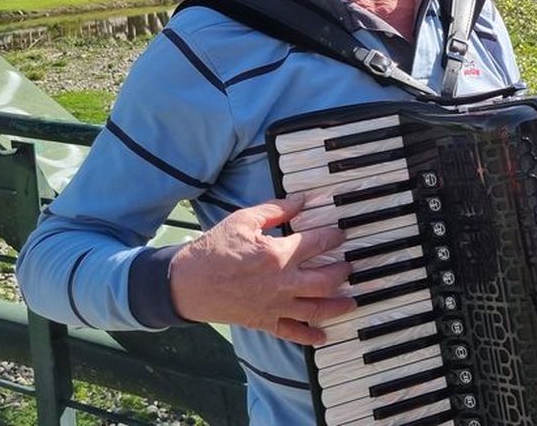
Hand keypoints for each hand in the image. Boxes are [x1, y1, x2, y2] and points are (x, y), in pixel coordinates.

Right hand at [169, 196, 355, 344]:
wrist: (185, 283)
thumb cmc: (213, 250)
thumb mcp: (243, 220)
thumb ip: (275, 210)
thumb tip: (300, 200)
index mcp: (278, 255)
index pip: (317, 244)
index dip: (334, 237)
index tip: (341, 235)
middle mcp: (282, 283)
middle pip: (325, 280)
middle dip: (343, 273)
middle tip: (350, 267)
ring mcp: (274, 306)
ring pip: (316, 309)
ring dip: (337, 306)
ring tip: (351, 301)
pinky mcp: (263, 322)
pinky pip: (292, 333)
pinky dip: (309, 337)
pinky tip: (323, 336)